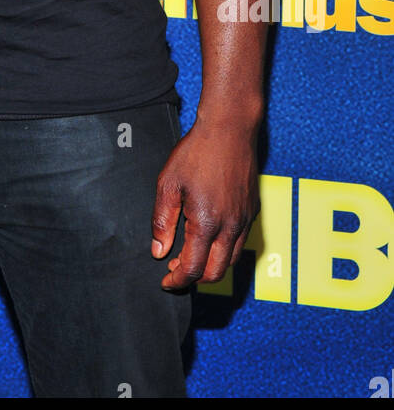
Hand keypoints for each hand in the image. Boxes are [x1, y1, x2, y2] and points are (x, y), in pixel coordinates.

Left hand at [151, 114, 260, 290]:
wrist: (230, 128)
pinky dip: (223, 251)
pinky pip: (240, 242)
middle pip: (215, 272)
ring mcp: (244, 219)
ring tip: (189, 255)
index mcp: (207, 223)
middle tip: (175, 270)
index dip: (177, 281)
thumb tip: (159, 251)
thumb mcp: (168, 184)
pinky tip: (208, 238)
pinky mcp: (252, 210)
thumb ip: (162, 221)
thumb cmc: (197, 152)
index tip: (166, 281)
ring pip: (230, 260)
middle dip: (194, 278)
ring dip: (210, 266)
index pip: (193, 269)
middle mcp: (230, 227)